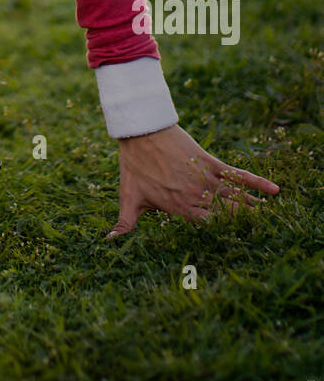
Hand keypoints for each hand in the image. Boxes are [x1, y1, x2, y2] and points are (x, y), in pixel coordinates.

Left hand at [106, 123, 279, 238]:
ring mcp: (205, 178)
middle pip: (226, 216)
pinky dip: (256, 182)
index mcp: (180, 209)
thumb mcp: (128, 197)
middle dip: (243, 227)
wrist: (140, 131)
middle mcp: (197, 196)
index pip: (207, 230)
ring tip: (269, 219)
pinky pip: (237, 174)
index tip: (237, 249)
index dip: (223, 239)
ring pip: (235, 198)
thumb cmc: (134, 165)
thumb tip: (107, 245)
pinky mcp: (210, 162)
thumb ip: (123, 225)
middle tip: (262, 237)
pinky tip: (274, 190)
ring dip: (253, 209)